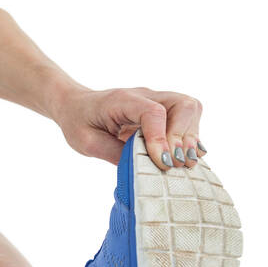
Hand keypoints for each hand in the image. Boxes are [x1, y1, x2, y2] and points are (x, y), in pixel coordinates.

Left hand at [54, 87, 206, 170]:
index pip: (153, 112)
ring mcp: (157, 100)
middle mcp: (145, 96)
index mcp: (122, 100)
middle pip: (183, 105)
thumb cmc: (79, 121)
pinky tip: (184, 157)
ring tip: (182, 163)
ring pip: (190, 109)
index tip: (161, 164)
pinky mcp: (164, 110)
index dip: (162, 139)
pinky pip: (188, 118)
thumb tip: (143, 170)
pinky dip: (191, 138)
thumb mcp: (86, 141)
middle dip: (183, 138)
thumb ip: (113, 153)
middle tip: (174, 164)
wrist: (76, 105)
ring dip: (191, 138)